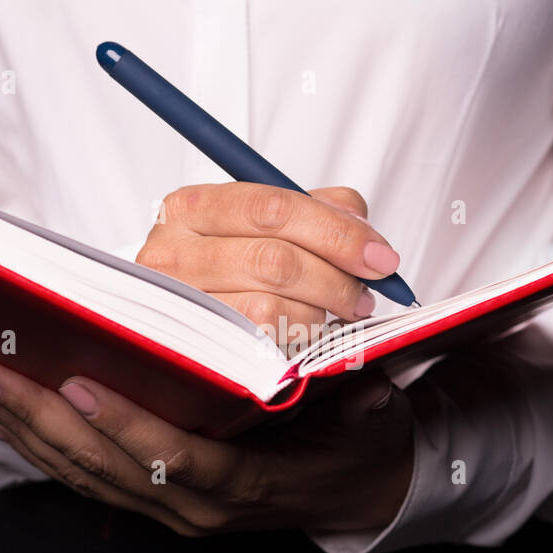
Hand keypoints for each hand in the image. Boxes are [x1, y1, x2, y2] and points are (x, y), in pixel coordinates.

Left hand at [0, 360, 413, 535]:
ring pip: (87, 478)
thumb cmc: (358, 448)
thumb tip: (366, 384)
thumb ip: (364, 403)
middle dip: (43, 420)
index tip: (76, 385)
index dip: (125, 427)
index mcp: (247, 485)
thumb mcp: (374, 422)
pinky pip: (89, 482)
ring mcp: (173, 512)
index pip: (175, 460)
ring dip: (28, 432)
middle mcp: (199, 508)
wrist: (355, 494)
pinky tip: (9, 416)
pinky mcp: (157, 504)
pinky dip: (44, 450)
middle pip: (109, 469)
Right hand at [136, 183, 401, 349]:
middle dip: (336, 280)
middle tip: (364, 294)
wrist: (181, 313)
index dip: (336, 233)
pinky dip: (296, 336)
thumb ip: (320, 209)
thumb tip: (363, 231)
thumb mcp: (268, 220)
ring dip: (316, 313)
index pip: (273, 210)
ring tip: (331, 312)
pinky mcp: (192, 346)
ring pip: (270, 307)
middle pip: (275, 261)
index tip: (379, 256)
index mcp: (192, 207)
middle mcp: (172, 252)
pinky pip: (259, 343)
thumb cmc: (231, 259)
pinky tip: (305, 329)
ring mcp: (179, 304)